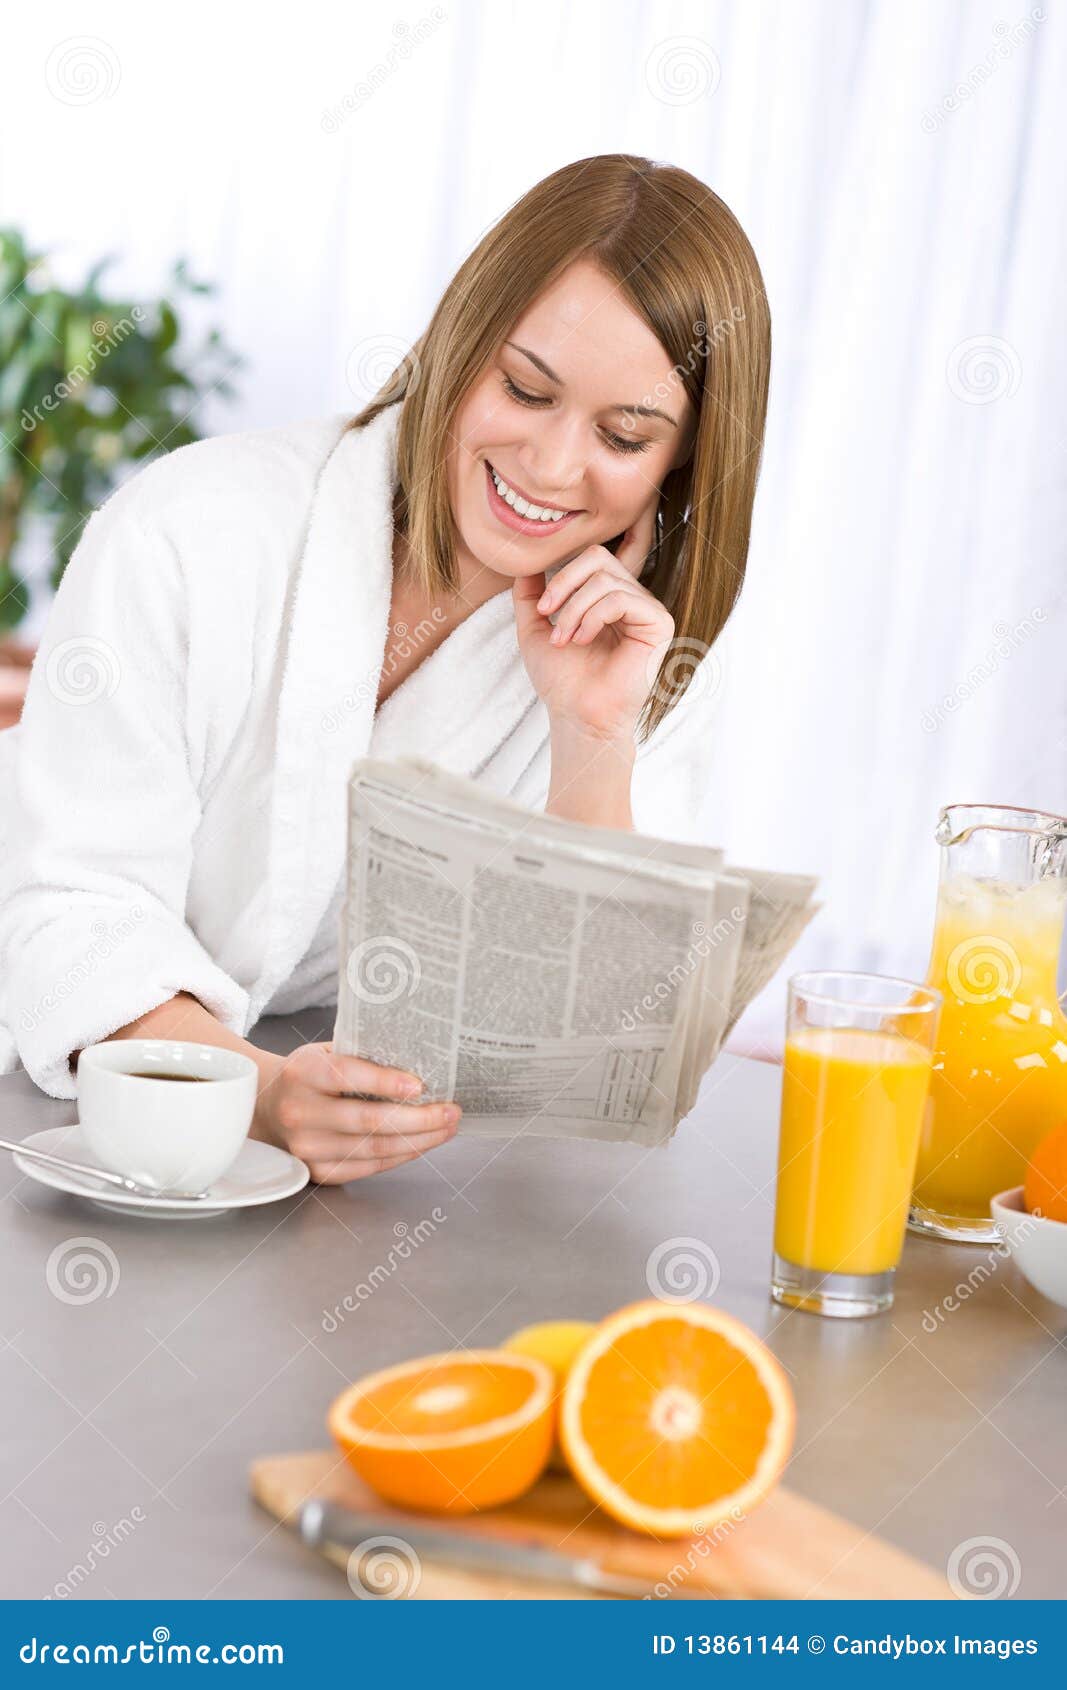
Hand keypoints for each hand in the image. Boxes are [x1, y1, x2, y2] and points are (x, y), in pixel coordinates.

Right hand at [253, 1044, 459, 1184]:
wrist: (265, 1107)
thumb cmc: (307, 1075)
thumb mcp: (325, 1052)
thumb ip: (362, 1055)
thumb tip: (419, 1061)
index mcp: (303, 1073)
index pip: (346, 1076)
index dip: (385, 1082)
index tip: (420, 1085)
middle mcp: (300, 1113)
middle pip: (367, 1121)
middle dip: (418, 1118)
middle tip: (450, 1111)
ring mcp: (307, 1148)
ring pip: (373, 1149)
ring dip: (418, 1140)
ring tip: (447, 1128)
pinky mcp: (318, 1172)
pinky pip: (369, 1167)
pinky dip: (401, 1156)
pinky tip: (423, 1143)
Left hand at [512, 496, 673, 742]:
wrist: (577, 715)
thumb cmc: (560, 679)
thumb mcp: (533, 629)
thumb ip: (530, 595)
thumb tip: (528, 564)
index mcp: (607, 597)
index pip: (589, 559)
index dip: (561, 575)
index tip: (541, 609)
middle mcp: (631, 599)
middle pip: (598, 557)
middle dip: (565, 584)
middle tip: (548, 615)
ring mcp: (647, 610)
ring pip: (606, 580)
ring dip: (575, 609)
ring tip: (564, 639)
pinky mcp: (660, 624)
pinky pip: (622, 598)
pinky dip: (594, 617)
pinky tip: (584, 640)